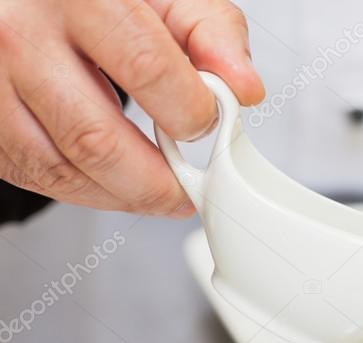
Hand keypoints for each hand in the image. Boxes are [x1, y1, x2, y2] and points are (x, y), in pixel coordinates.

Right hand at [0, 0, 263, 215]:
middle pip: (97, 139)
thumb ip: (209, 32)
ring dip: (124, 196)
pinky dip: (87, 190)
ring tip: (160, 189)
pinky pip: (36, 177)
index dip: (190, 113)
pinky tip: (115, 179)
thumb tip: (245, 90)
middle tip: (190, 188)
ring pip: (63, 170)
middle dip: (158, 182)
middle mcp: (17, 35)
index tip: (208, 127)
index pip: (147, 68)